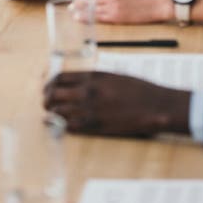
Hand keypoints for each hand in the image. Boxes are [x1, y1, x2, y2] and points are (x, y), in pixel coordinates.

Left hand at [43, 71, 190, 136]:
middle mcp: (88, 91)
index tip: (48, 88)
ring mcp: (91, 109)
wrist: (156, 104)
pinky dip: (63, 126)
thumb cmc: (138, 88)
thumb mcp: (114, 76)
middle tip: (47, 104)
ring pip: (58, 112)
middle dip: (47, 99)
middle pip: (54, 95)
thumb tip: (77, 84)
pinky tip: (64, 126)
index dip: (50, 84)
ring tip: (52, 116)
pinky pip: (70, 127)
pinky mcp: (96, 126)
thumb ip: (94, 79)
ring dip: (52, 114)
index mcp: (93, 75)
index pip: (60, 77)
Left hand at [73, 0, 172, 24]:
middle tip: (72, 6)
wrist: (157, 3)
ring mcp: (113, 5)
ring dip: (80, 11)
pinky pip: (98, 17)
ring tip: (74, 14)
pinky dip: (88, 18)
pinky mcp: (116, 16)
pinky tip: (83, 19)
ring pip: (90, 8)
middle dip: (78, 3)